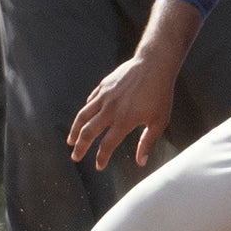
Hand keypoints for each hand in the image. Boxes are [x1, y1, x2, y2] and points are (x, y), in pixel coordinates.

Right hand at [68, 55, 175, 170]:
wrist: (154, 64)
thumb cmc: (160, 93)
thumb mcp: (159, 121)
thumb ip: (148, 142)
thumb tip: (141, 162)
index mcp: (124, 121)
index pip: (107, 145)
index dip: (101, 158)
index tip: (99, 166)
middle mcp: (110, 110)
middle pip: (88, 132)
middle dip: (80, 147)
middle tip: (75, 157)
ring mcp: (105, 96)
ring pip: (83, 116)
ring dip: (74, 130)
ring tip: (70, 140)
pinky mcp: (104, 86)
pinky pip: (90, 101)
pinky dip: (85, 111)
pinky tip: (84, 117)